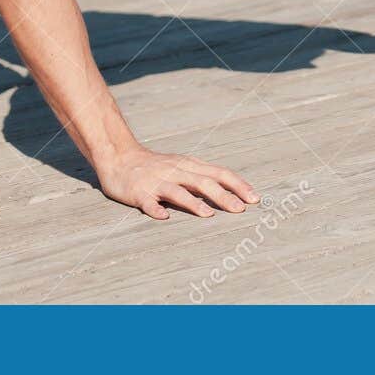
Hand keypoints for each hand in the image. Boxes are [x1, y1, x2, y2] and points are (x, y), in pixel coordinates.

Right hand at [96, 147, 259, 219]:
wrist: (119, 157)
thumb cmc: (156, 165)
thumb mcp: (182, 165)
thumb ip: (204, 176)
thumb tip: (233, 191)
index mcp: (189, 165)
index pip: (219, 173)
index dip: (237, 185)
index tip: (254, 198)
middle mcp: (176, 171)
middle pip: (203, 182)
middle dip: (223, 196)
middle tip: (240, 209)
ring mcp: (157, 182)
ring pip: (178, 191)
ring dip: (194, 203)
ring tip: (208, 215)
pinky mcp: (139, 193)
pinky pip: (148, 202)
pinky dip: (156, 209)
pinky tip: (164, 217)